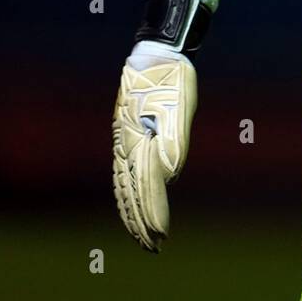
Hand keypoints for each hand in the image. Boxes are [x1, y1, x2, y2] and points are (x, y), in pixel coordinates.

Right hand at [112, 48, 196, 251]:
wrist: (154, 54)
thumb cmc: (172, 79)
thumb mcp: (180, 108)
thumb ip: (174, 142)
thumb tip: (170, 175)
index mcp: (140, 140)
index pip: (147, 186)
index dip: (153, 213)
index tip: (161, 236)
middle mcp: (127, 145)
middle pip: (131, 192)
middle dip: (141, 222)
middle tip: (152, 246)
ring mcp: (123, 141)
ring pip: (123, 185)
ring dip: (131, 212)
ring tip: (139, 235)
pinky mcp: (125, 136)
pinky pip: (121, 173)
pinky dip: (124, 194)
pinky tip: (127, 202)